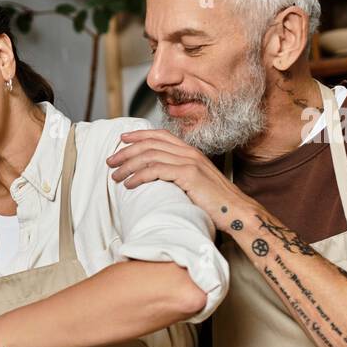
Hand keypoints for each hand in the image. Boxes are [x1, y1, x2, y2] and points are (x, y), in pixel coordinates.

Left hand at [106, 128, 259, 232]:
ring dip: (128, 165)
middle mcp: (189, 153)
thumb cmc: (214, 202)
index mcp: (190, 152)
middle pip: (150, 144)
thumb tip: (159, 178)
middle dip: (126, 151)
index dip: (139, 135)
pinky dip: (139, 176)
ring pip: (150, 156)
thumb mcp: (196, 183)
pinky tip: (129, 184)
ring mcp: (189, 162)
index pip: (160, 136)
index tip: (122, 140)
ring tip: (116, 176)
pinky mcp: (188, 175)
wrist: (235, 211)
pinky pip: (156, 170)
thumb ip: (180, 174)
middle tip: (110, 161)